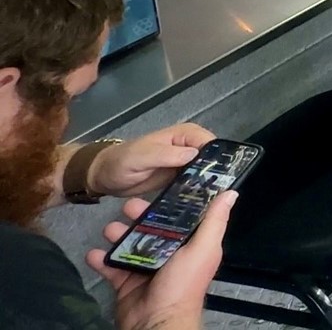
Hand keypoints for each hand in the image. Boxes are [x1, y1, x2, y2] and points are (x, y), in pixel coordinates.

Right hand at [89, 190, 234, 329]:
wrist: (155, 321)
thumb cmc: (183, 284)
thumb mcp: (203, 249)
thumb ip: (214, 221)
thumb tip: (230, 193)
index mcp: (190, 245)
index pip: (180, 218)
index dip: (170, 204)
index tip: (158, 189)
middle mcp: (168, 254)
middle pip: (151, 228)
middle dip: (138, 217)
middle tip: (126, 207)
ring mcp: (145, 268)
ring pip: (128, 244)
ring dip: (117, 235)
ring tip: (109, 230)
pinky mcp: (125, 282)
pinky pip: (110, 266)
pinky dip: (100, 259)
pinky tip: (93, 253)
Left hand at [90, 125, 214, 199]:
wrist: (104, 177)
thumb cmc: (120, 162)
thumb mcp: (141, 157)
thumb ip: (165, 154)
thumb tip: (194, 154)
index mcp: (184, 135)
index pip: (211, 143)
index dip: (218, 159)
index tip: (219, 178)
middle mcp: (189, 147)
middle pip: (213, 159)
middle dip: (216, 174)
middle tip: (216, 193)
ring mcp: (186, 164)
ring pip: (207, 172)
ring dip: (208, 185)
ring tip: (209, 201)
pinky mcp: (180, 178)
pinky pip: (195, 183)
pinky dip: (197, 192)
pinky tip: (198, 203)